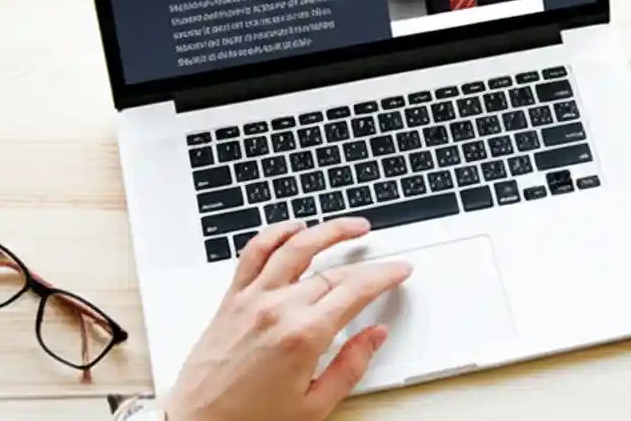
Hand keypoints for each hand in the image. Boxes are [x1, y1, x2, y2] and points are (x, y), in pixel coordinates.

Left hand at [162, 219, 411, 420]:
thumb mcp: (315, 406)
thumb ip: (351, 366)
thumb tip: (375, 336)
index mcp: (303, 336)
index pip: (355, 290)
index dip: (384, 275)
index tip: (399, 270)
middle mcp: (277, 309)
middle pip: (333, 272)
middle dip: (366, 263)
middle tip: (385, 262)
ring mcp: (252, 298)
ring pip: (296, 247)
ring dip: (328, 230)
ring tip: (352, 227)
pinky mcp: (231, 298)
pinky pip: (254, 252)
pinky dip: (277, 233)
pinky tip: (294, 229)